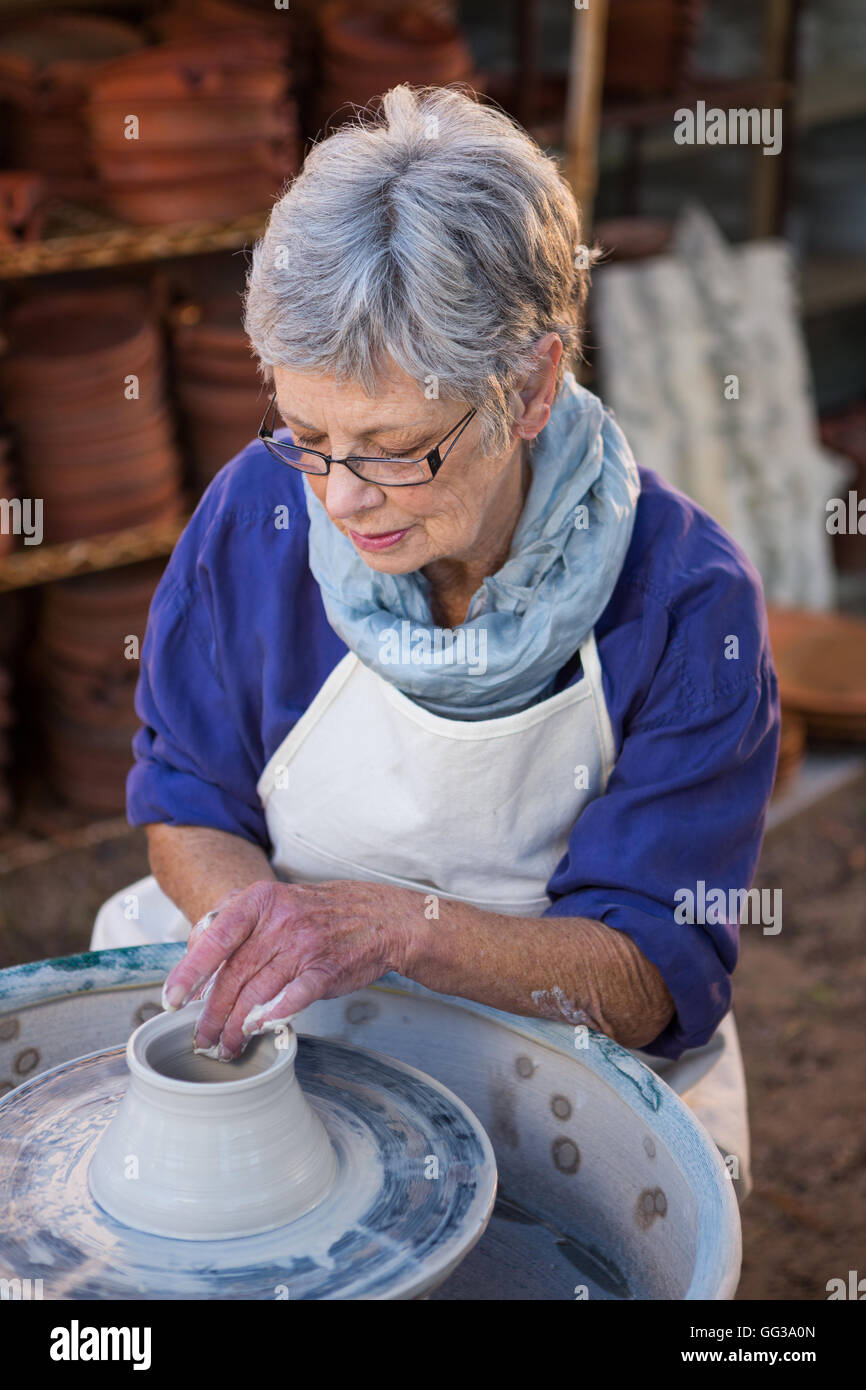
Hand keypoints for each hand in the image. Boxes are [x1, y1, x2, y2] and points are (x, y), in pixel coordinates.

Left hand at [161, 879, 418, 1058]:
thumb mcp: (270, 901)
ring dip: (237, 1027)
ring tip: (227, 1046)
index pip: (215, 938)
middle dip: (212, 1014)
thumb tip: (192, 953)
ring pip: (258, 993)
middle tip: (201, 1039)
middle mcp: (280, 920)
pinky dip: (274, 1015)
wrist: (376, 916)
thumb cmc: (313, 914)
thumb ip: (230, 922)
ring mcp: (305, 944)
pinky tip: (259, 1029)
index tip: (171, 1000)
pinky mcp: (326, 968)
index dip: (189, 972)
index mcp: (259, 900)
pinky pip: (294, 997)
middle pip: (234, 975)